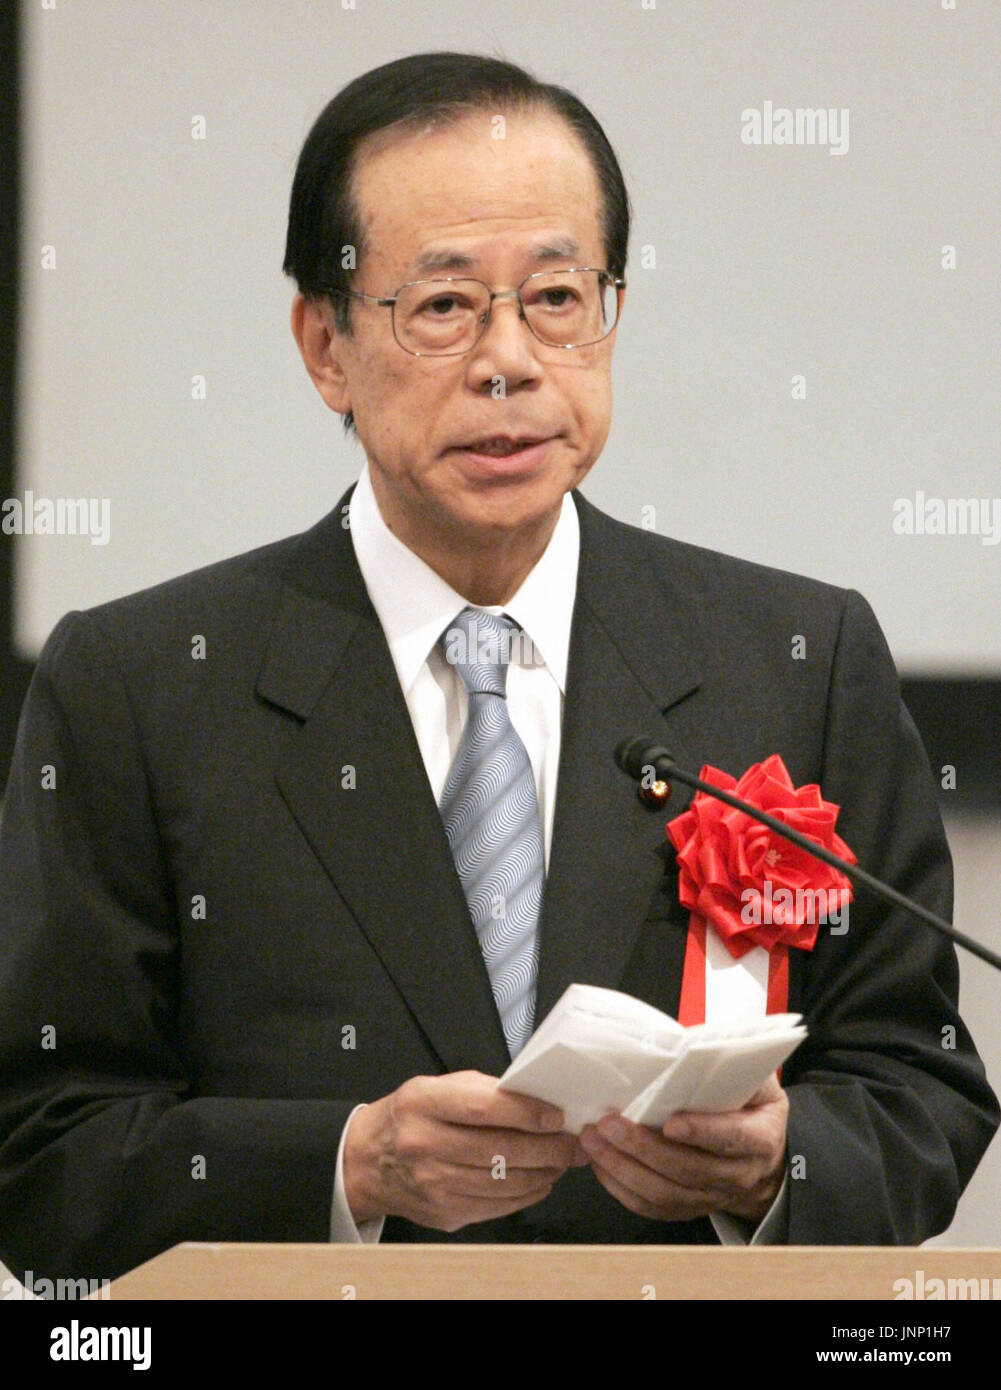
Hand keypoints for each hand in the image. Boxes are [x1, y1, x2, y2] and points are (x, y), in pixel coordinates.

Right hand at [343, 1071, 586, 1231]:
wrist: (368, 1162)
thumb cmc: (411, 1116)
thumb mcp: (436, 1087)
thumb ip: (483, 1091)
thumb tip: (536, 1102)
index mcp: (423, 1103)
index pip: (484, 1108)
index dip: (526, 1113)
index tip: (556, 1116)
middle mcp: (425, 1145)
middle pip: (500, 1151)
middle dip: (547, 1148)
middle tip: (574, 1143)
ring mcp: (434, 1185)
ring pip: (504, 1183)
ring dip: (544, 1173)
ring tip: (563, 1160)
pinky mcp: (445, 1213)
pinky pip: (498, 1206)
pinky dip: (527, 1194)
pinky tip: (541, 1180)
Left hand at [579, 1073, 788, 1224]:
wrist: (762, 1158)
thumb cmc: (751, 1105)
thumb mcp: (755, 1080)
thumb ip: (730, 1065)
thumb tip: (686, 1044)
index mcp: (759, 1138)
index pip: (731, 1137)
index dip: (701, 1132)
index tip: (670, 1122)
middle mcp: (738, 1175)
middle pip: (689, 1170)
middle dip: (644, 1148)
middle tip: (609, 1124)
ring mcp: (712, 1196)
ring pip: (665, 1193)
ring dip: (624, 1168)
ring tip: (593, 1141)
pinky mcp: (688, 1208)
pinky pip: (652, 1207)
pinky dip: (622, 1188)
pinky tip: (600, 1164)